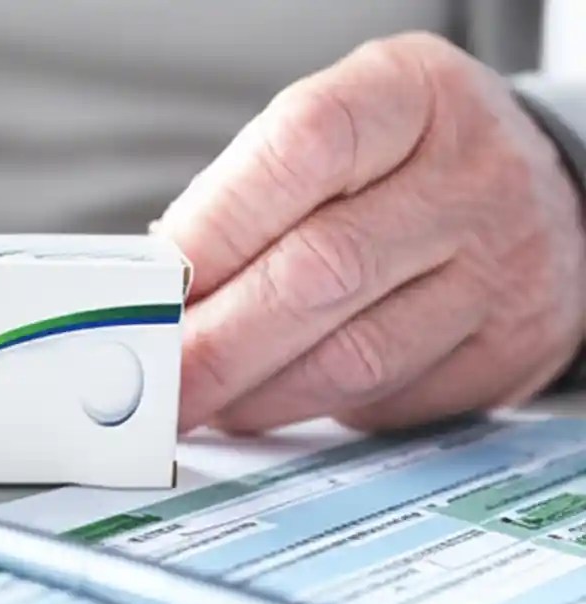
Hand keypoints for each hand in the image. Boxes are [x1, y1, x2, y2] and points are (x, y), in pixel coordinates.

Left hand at [155, 32, 585, 434]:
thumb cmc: (406, 161)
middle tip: (158, 372)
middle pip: (322, 270)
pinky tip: (267, 400)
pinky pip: (386, 400)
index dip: (216, 224)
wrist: (543, 200)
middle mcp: (472, 179)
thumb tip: (160, 278)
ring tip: (199, 398)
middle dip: (217, 339)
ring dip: (254, 391)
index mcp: (413, 96)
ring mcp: (500, 271)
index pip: (303, 149)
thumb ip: (252, 189)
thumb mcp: (343, 127)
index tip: (156, 280)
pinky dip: (308, 410)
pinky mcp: (505, 353)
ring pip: (354, 356)